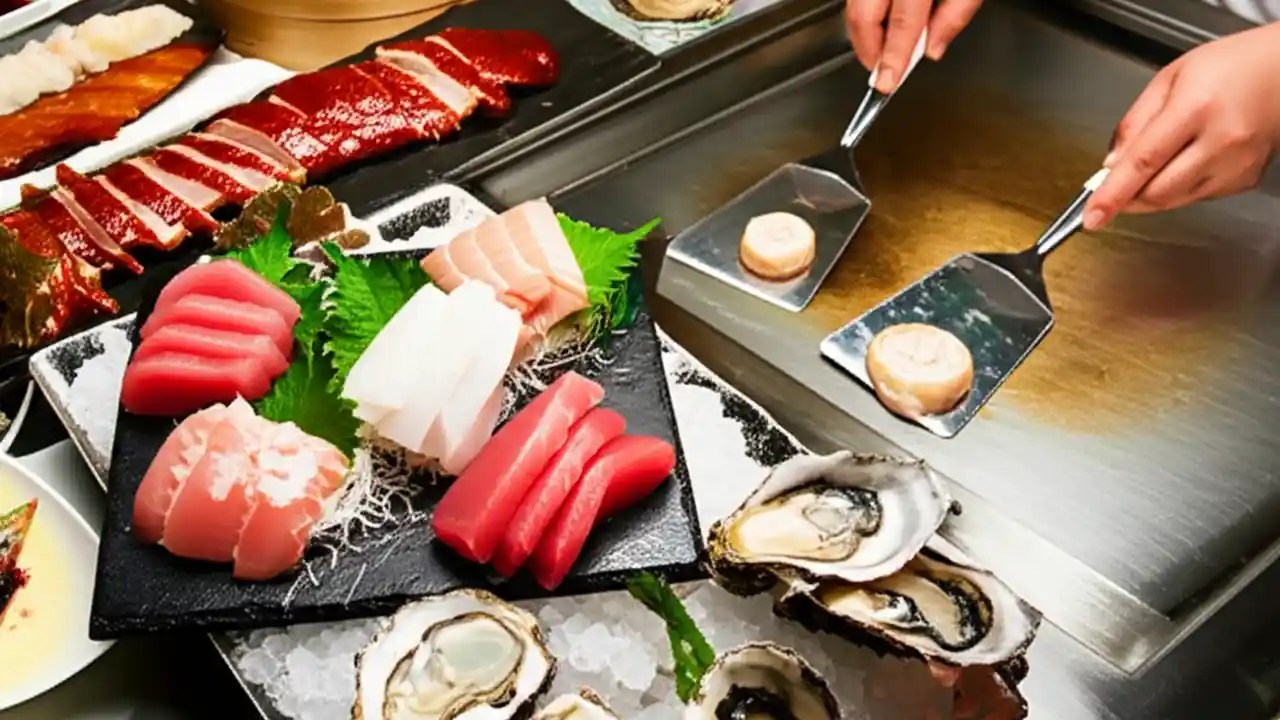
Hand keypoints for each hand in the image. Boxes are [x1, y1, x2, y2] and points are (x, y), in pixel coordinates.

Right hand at [845, 0, 983, 92]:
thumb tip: (932, 49)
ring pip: (854, 8)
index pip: (902, 24)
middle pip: (863, 17)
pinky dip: (866, 16)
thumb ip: (956, 14)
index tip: (885, 84)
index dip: (893, 58)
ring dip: (865, 34)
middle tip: (880, 70)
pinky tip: (882, 23)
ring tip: (884, 48)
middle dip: (868, 50)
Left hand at [1085, 22, 1279, 229]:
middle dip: (1126, 197)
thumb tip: (1110, 164)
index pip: (1143, 163)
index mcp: (1195, 108)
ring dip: (1150, 193)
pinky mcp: (1245, 179)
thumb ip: (1134, 122)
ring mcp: (1236, 165)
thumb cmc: (1230, 67)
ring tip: (1152, 166)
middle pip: (1157, 192)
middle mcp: (1220, 141)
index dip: (1112, 194)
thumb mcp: (1169, 79)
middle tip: (1113, 187)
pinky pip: (1197, 196)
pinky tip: (1186, 160)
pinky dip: (1179, 187)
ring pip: (1175, 200)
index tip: (1092, 217)